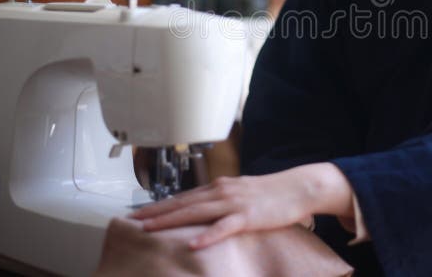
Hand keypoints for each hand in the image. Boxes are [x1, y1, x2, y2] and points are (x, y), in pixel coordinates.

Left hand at [128, 162, 353, 248]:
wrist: (298, 187)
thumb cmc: (271, 193)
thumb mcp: (240, 193)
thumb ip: (220, 201)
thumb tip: (201, 212)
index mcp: (219, 187)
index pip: (182, 196)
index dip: (159, 205)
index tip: (139, 213)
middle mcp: (222, 191)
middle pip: (182, 203)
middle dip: (156, 213)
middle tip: (133, 222)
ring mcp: (234, 203)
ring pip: (195, 212)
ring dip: (170, 221)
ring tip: (150, 230)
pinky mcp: (248, 216)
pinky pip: (224, 227)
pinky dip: (207, 235)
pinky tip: (193, 243)